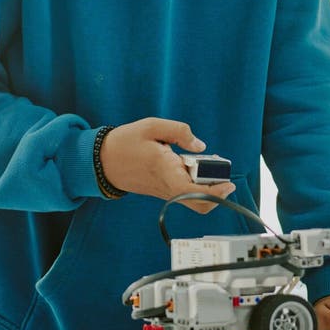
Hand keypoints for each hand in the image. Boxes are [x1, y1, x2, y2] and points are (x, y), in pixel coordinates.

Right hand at [99, 117, 235, 212]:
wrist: (101, 161)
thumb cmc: (125, 142)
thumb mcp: (151, 126)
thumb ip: (180, 132)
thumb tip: (201, 146)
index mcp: (164, 170)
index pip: (194, 192)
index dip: (215, 192)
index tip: (228, 182)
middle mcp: (166, 186)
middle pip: (199, 204)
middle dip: (216, 190)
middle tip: (220, 168)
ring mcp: (164, 191)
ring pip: (193, 201)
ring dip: (207, 187)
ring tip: (208, 164)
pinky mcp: (163, 191)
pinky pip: (185, 194)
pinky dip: (196, 184)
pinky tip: (194, 165)